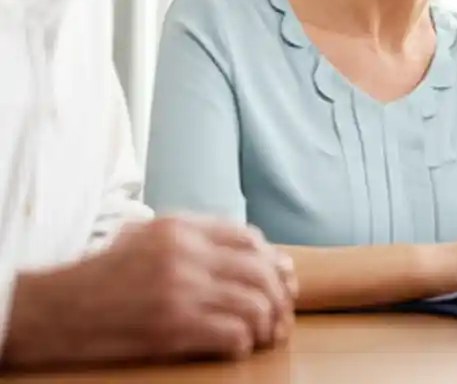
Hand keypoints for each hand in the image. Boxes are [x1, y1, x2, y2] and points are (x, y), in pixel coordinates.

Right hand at [3, 216, 295, 368]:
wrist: (54, 309)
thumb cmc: (99, 277)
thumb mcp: (142, 237)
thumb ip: (190, 237)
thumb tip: (251, 251)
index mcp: (179, 228)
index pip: (248, 238)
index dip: (272, 260)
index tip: (282, 278)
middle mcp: (185, 254)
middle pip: (260, 271)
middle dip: (279, 295)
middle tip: (282, 313)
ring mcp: (181, 290)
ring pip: (255, 303)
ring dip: (267, 323)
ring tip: (264, 334)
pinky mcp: (173, 326)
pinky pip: (233, 333)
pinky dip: (244, 342)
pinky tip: (239, 346)